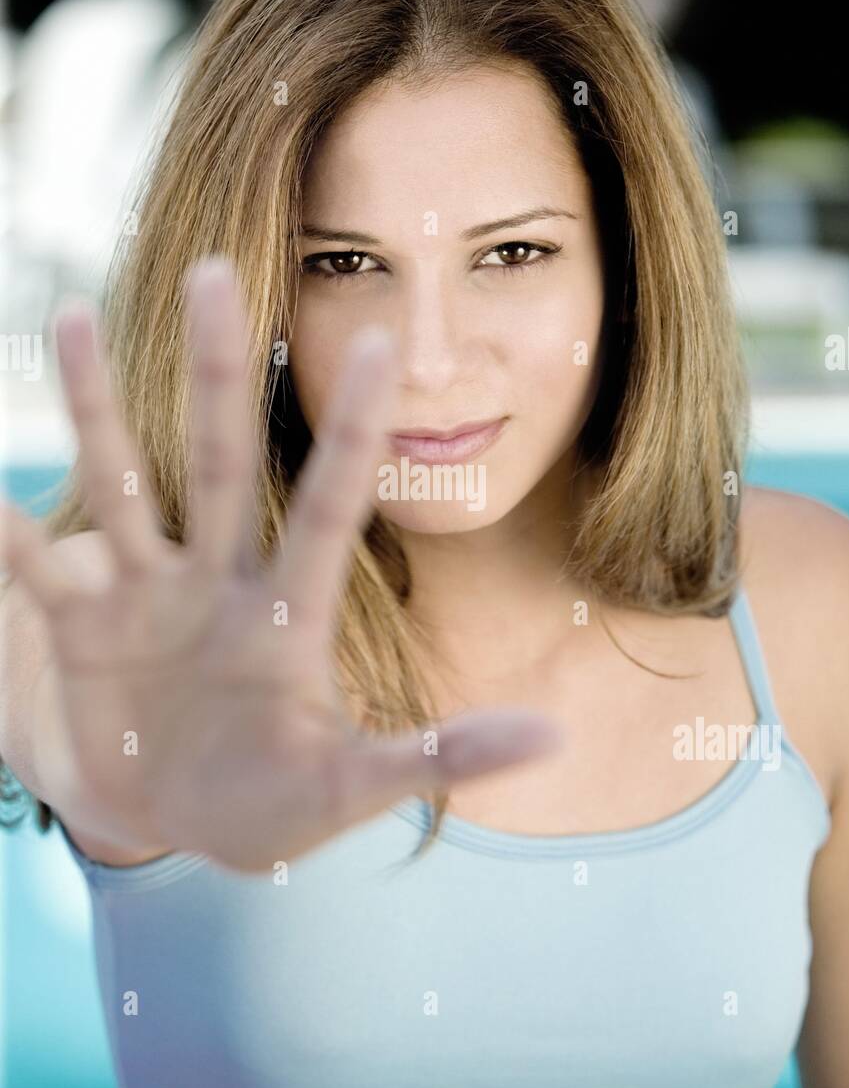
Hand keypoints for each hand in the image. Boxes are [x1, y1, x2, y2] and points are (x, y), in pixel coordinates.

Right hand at [1, 259, 562, 871]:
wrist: (175, 820)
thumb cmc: (272, 803)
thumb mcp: (350, 788)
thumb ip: (436, 760)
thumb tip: (555, 734)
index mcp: (291, 609)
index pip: (329, 501)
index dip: (354, 428)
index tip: (383, 339)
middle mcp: (220, 579)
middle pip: (221, 459)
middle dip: (216, 371)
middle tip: (218, 267)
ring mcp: (147, 594)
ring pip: (125, 481)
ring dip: (99, 407)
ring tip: (78, 315)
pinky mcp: (82, 626)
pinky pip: (39, 570)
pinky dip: (10, 536)